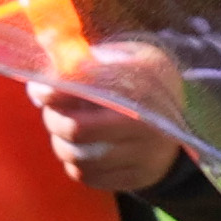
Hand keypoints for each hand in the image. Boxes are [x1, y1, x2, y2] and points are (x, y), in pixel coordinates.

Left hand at [28, 42, 188, 193]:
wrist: (182, 120)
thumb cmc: (142, 81)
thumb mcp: (124, 56)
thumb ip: (85, 55)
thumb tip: (45, 42)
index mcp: (142, 81)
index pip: (84, 88)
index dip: (52, 91)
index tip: (38, 89)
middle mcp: (147, 121)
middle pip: (76, 129)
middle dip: (53, 119)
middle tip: (51, 110)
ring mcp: (145, 154)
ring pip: (77, 158)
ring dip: (61, 142)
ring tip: (66, 128)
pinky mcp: (138, 178)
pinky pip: (88, 177)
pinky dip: (75, 163)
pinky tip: (82, 148)